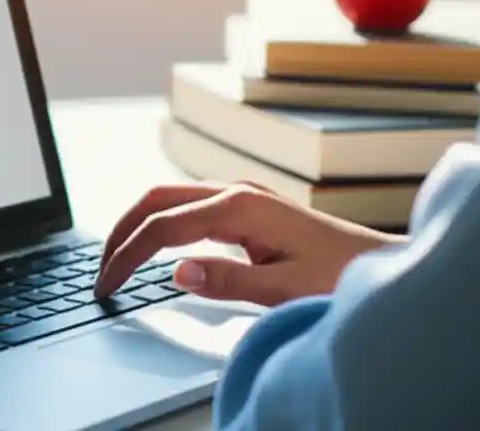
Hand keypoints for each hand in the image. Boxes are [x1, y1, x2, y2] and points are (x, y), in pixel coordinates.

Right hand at [94, 183, 403, 305]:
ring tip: (117, 259)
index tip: (106, 285)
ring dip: (138, 224)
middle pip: (156, 199)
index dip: (128, 256)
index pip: (163, 227)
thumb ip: (230, 280)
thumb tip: (177, 272)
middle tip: (100, 270)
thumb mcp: (285, 288)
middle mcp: (236, 192)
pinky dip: (160, 223)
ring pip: (170, 197)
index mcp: (240, 208)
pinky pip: (188, 205)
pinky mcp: (246, 207)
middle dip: (120, 231)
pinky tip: (154, 246)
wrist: (380, 264)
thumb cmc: (340, 278)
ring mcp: (241, 195)